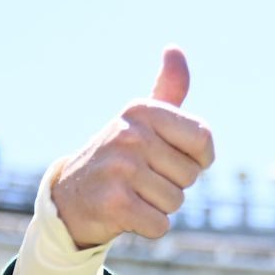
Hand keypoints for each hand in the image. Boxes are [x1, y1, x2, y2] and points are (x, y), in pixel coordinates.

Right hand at [48, 47, 216, 248]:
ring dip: (159, 206)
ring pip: (175, 202)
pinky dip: (148, 226)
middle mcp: (131, 134)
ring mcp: (121, 167)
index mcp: (143, 111)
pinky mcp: (114, 203)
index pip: (203, 139)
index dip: (198, 158)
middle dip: (173, 184)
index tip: (173, 157)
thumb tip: (174, 48)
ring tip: (132, 193)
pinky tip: (126, 212)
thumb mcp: (142, 120)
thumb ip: (167, 90)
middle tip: (142, 178)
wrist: (71, 197)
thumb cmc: (120, 157)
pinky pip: (159, 225)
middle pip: (190, 176)